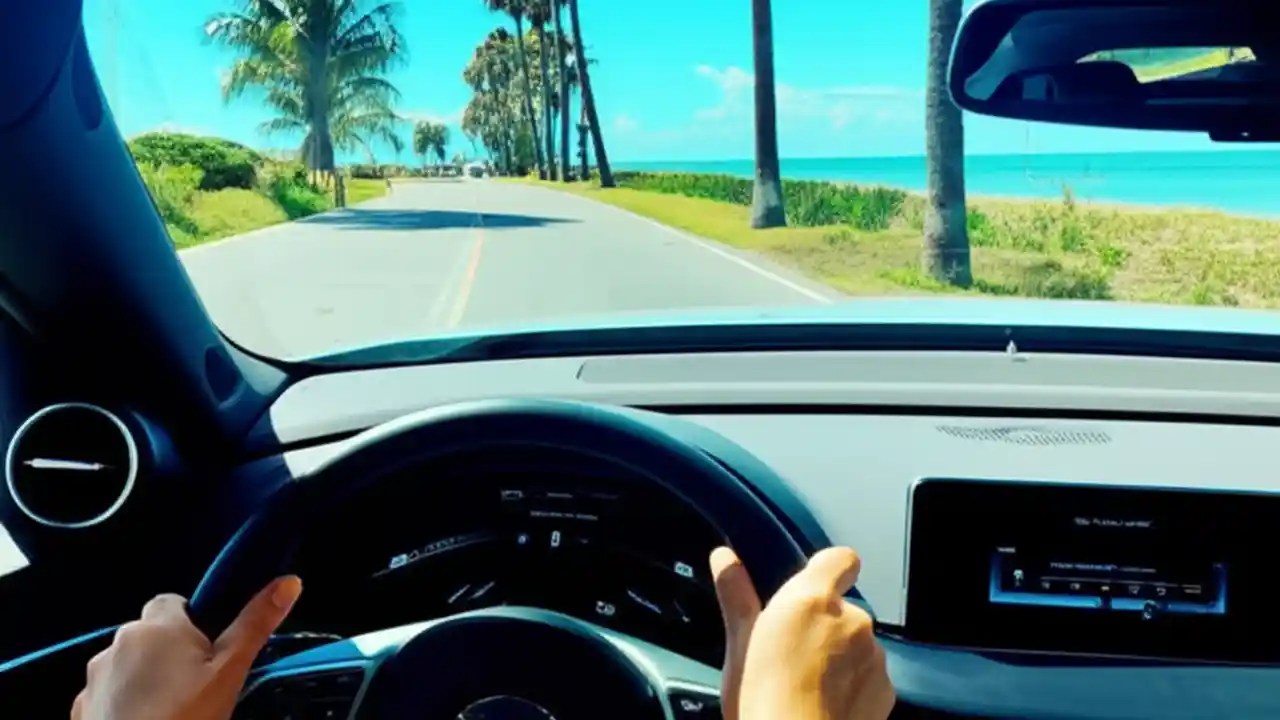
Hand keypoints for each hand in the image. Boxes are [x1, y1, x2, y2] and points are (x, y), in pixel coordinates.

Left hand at [71, 576, 302, 719]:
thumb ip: (256, 624)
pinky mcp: (80, 710)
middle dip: (170, 652)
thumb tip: (288, 582)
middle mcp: (117, 644)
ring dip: (144, 679)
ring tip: (172, 710)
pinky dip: (124, 706)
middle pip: (150, 635)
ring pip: (127, 666)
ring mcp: (94, 679)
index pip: (172, 601)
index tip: (208, 653)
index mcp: (157, 627)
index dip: (192, 623)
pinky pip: (108, 696)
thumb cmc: (187, 717)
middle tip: (197, 686)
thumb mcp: (231, 672)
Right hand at [711, 547, 893, 719]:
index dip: (828, 570)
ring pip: (857, 645)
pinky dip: (854, 687)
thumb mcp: (740, 643)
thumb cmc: (762, 699)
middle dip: (825, 626)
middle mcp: (852, 620)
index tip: (811, 589)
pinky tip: (826, 706)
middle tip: (792, 654)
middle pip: (843, 609)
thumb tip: (723, 556)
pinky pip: (869, 677)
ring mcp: (873, 656)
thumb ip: (737, 593)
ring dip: (840, 657)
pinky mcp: (885, 690)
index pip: (840, 559)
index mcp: (813, 599)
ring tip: (807, 686)